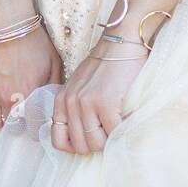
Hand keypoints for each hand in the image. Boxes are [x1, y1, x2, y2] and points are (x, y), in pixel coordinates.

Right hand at [0, 0, 62, 129]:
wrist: (7, 23)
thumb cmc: (32, 40)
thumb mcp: (53, 60)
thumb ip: (55, 82)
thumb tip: (56, 97)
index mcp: (28, 93)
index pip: (31, 125)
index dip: (34, 127)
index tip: (36, 124)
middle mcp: (7, 98)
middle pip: (11, 126)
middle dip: (17, 123)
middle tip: (22, 116)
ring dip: (1, 118)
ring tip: (7, 109)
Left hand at [50, 37, 146, 154]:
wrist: (122, 40)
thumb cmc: (107, 61)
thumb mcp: (82, 83)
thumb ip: (76, 104)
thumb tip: (84, 130)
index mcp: (62, 99)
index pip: (58, 140)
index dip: (75, 146)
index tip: (91, 140)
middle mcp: (70, 103)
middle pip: (79, 145)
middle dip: (96, 145)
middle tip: (110, 135)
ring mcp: (87, 103)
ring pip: (95, 143)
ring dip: (109, 141)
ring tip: (119, 129)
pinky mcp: (106, 102)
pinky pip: (113, 131)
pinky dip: (122, 131)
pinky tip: (128, 121)